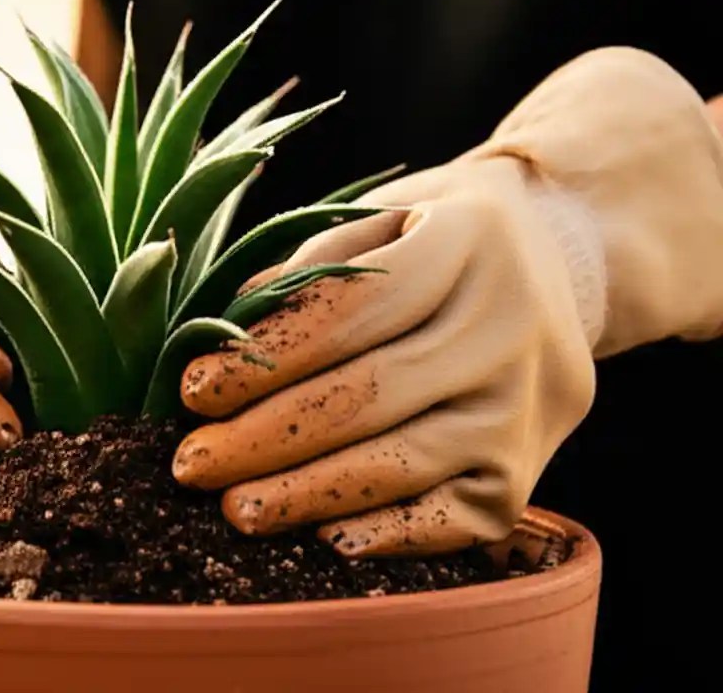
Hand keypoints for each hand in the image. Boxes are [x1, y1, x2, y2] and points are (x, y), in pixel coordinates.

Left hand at [173, 47, 722, 555]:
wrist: (564, 260)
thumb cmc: (438, 239)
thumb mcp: (382, 219)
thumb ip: (307, 270)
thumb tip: (220, 340)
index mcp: (469, 241)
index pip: (351, 311)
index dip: (264, 358)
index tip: (192, 390)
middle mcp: (512, 324)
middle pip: (368, 395)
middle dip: (265, 437)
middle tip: (192, 464)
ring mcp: (528, 404)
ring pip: (404, 463)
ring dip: (307, 494)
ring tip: (237, 509)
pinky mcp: (529, 471)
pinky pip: (453, 520)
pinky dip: (386, 534)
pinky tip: (321, 537)